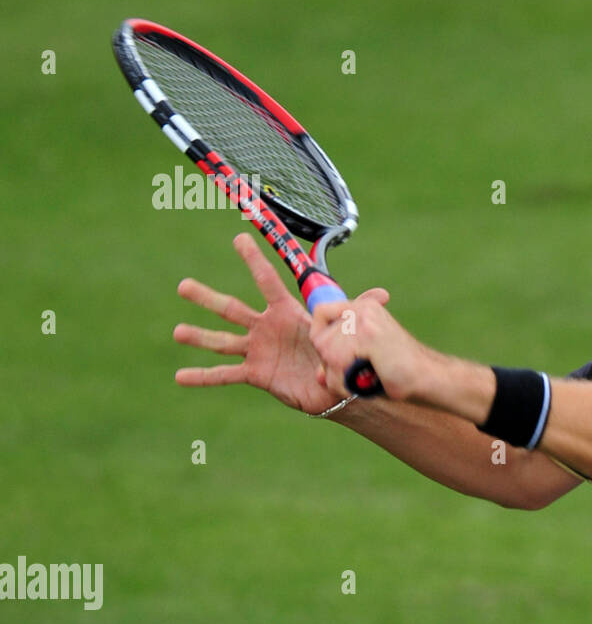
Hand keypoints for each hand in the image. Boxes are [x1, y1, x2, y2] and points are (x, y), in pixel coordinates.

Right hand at [174, 233, 389, 414]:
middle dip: (207, 297)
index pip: (267, 281)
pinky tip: (180, 377)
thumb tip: (383, 295)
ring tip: (176, 332)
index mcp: (287, 311)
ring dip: (199, 337)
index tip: (239, 238)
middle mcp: (266, 327)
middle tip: (182, 286)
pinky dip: (203, 377)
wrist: (337, 385)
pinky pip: (225, 375)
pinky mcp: (256, 374)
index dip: (254, 261)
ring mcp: (258, 350)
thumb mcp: (349, 330)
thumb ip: (359, 310)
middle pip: (231, 309)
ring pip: (222, 341)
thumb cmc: (340, 351)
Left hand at [310, 295, 430, 403]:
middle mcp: (363, 309)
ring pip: (327, 354)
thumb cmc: (399, 374)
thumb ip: (342, 362)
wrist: (428, 378)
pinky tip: (367, 380)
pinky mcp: (369, 335)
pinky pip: (338, 363)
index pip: (320, 312)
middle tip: (358, 372)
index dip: (320, 338)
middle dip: (332, 364)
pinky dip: (348, 381)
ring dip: (341, 377)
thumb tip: (318, 376)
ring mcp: (366, 320)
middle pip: (319, 339)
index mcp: (364, 308)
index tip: (332, 359)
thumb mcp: (366, 363)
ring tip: (365, 377)